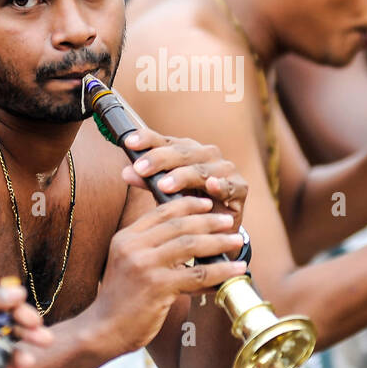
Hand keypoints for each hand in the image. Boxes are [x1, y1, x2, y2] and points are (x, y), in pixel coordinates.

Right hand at [91, 196, 247, 355]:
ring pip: (190, 245)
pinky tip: (236, 271)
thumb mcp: (128, 265)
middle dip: (208, 220)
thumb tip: (188, 239)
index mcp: (126, 238)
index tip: (207, 203)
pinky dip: (220, 271)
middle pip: (179, 225)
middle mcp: (133, 246)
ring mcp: (145, 265)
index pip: (161, 212)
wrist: (103, 330)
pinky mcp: (157, 286)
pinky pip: (197, 274)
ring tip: (237, 241)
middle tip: (229, 220)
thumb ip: (150, 249)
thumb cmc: (121, 301)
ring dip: (218, 242)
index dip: (187, 205)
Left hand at [121, 127, 247, 228]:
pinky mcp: (240, 187)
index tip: (129, 143)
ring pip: (202, 169)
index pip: (164, 140)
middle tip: (140, 168)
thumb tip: (126, 172)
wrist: (216, 228)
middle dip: (160, 159)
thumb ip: (147, 181)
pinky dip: (220, 185)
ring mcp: (225, 169)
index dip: (147, 139)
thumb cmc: (188, 204)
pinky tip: (211, 186)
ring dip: (183, 176)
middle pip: (182, 152)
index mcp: (186, 150)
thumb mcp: (164, 192)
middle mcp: (206, 154)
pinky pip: (229, 186)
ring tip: (164, 185)